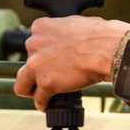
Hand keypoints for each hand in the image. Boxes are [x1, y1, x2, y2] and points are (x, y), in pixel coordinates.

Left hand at [14, 16, 129, 110]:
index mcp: (41, 27)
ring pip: (22, 84)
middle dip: (38, 71)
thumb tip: (69, 39)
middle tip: (52, 76)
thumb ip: (64, 32)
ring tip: (41, 94)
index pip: (34, 44)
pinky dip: (43, 103)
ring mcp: (37, 64)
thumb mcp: (75, 23)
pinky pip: (39, 99)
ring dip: (32, 89)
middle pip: (27, 63)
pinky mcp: (46, 82)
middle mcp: (34, 43)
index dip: (43, 54)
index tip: (52, 60)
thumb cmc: (100, 34)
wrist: (108, 48)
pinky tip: (48, 105)